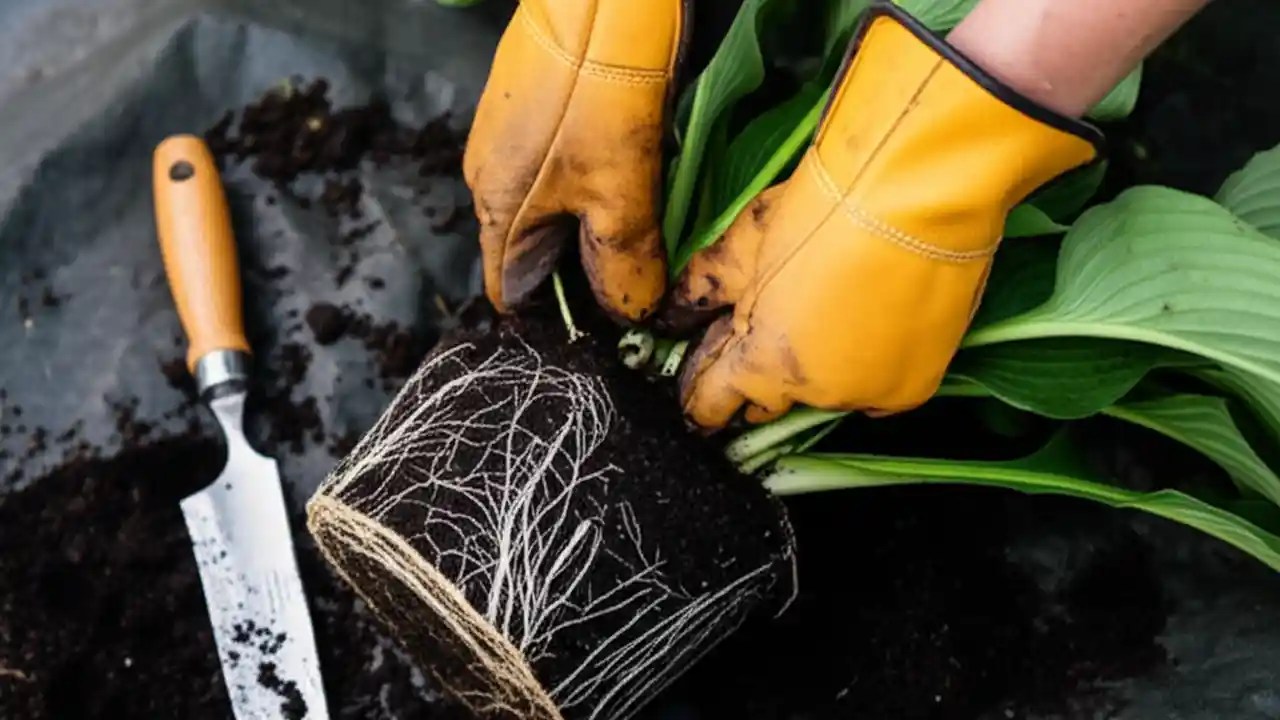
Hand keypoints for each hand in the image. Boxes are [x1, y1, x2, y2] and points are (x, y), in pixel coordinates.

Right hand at [462, 0, 684, 322]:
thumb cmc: (599, 99)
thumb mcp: (620, 195)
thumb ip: (623, 266)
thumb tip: (631, 315)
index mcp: (497, 212)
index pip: (513, 295)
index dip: (560, 317)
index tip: (610, 325)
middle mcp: (490, 179)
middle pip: (537, 252)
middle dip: (586, 269)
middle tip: (644, 273)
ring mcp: (508, 139)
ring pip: (554, 208)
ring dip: (596, 222)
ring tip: (647, 222)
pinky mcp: (531, 107)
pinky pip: (561, 167)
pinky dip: (595, 180)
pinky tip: (633, 170)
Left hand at [666, 5, 1100, 430]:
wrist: (920, 196)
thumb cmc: (823, 211)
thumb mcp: (745, 244)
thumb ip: (703, 290)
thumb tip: (666, 318)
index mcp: (762, 365)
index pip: (714, 402)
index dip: (700, 394)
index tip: (696, 394)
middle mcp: (813, 395)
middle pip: (768, 402)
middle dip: (757, 380)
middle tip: (762, 341)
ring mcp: (868, 395)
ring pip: (825, 393)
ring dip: (816, 372)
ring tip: (823, 321)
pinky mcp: (913, 388)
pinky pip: (875, 391)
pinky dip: (866, 370)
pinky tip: (865, 333)